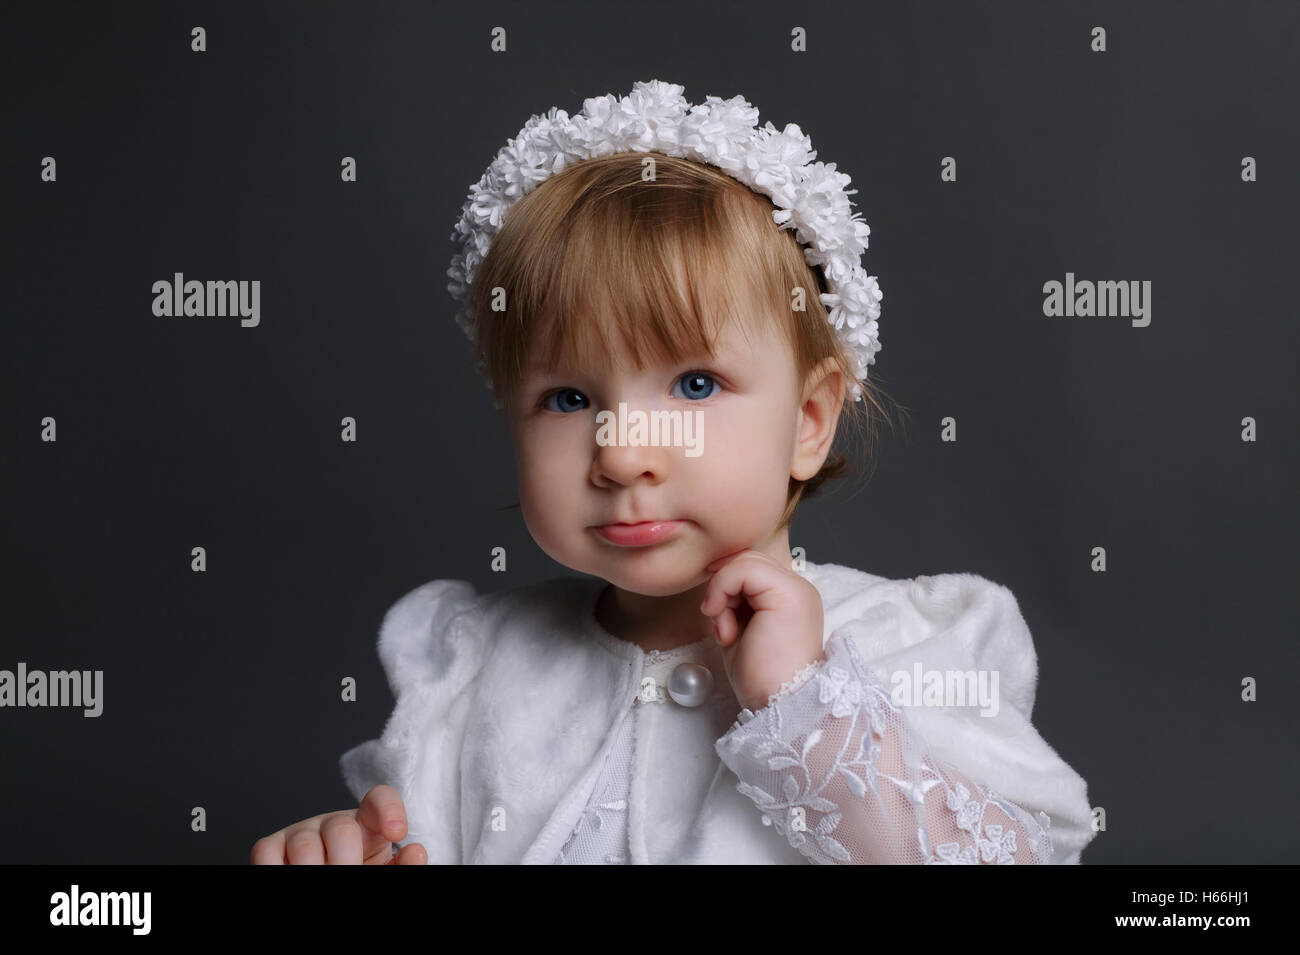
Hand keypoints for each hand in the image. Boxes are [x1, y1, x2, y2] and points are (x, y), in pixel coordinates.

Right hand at [249, 784, 427, 864]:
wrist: (323, 880)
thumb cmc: (357, 870)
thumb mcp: (380, 869)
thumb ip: (399, 865)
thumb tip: (416, 852)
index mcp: (366, 824)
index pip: (379, 798)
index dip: (389, 810)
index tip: (399, 833)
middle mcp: (332, 823)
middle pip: (342, 829)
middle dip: (347, 862)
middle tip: (350, 876)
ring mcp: (299, 833)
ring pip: (304, 845)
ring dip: (314, 870)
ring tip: (324, 882)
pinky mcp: (270, 846)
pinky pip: (265, 852)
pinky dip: (276, 868)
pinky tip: (292, 875)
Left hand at [699, 550, 824, 711]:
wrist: (781, 706)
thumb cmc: (761, 679)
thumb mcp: (741, 630)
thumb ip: (734, 602)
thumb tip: (716, 577)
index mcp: (790, 597)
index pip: (750, 567)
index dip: (726, 584)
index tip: (719, 620)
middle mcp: (798, 587)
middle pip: (747, 558)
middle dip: (723, 586)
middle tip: (722, 625)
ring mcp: (796, 588)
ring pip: (744, 560)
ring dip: (722, 592)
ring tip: (727, 631)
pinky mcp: (788, 593)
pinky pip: (744, 569)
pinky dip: (723, 591)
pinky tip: (726, 626)